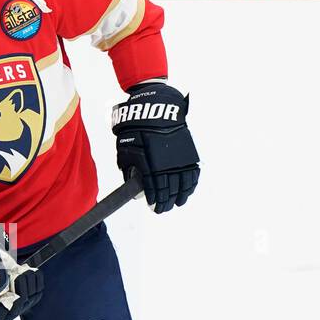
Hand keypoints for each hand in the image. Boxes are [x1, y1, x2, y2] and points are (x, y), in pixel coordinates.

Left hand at [111, 81, 199, 213]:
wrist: (156, 111)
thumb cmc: (137, 130)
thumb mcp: (126, 150)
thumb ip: (128, 169)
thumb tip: (131, 184)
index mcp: (150, 166)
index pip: (154, 190)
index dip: (154, 201)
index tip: (153, 207)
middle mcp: (166, 166)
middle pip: (169, 191)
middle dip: (166, 203)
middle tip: (163, 209)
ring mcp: (180, 160)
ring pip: (183, 185)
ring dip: (180, 197)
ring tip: (177, 203)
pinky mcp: (189, 154)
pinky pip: (193, 174)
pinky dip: (191, 185)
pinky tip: (187, 191)